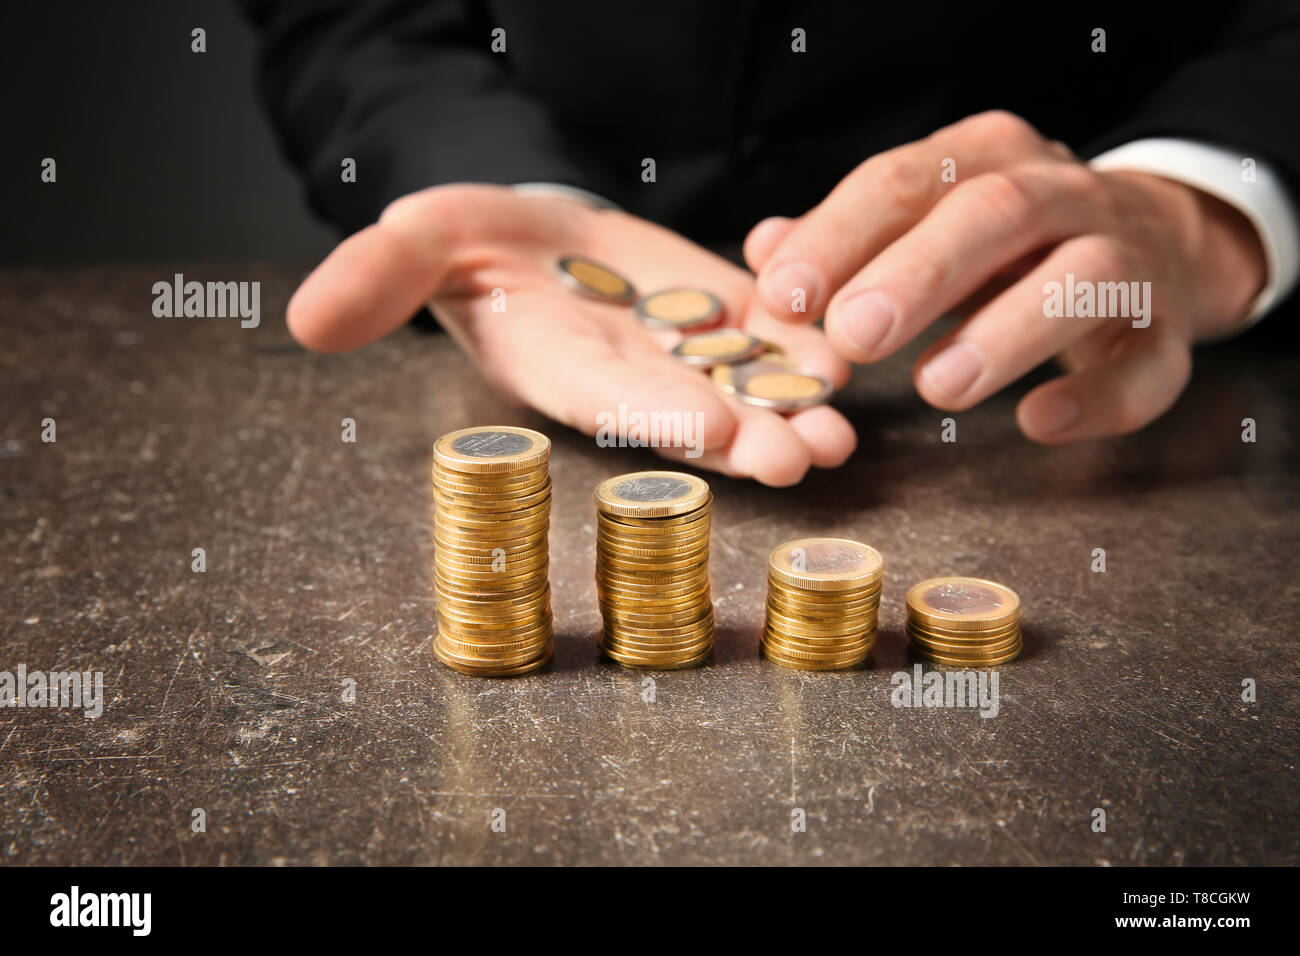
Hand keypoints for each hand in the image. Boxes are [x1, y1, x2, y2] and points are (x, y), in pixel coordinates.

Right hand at [286, 184, 853, 484]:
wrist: (545, 234)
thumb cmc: (476, 243)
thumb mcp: (424, 240)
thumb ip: (378, 277)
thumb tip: (302, 320)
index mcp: (566, 377)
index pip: (609, 406)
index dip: (653, 419)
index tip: (702, 431)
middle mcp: (639, 382)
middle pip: (699, 418)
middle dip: (749, 439)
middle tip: (803, 454)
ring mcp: (695, 356)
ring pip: (754, 388)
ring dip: (797, 404)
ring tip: (841, 417)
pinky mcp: (736, 319)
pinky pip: (783, 331)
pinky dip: (813, 334)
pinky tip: (848, 337)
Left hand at [746, 111, 1266, 441]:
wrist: (1154, 237)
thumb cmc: (1006, 240)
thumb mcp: (927, 218)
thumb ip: (848, 236)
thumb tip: (764, 252)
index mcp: (986, 158)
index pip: (906, 182)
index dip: (841, 236)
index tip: (784, 295)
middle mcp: (1062, 192)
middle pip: (994, 214)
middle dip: (918, 274)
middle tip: (853, 336)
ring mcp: (1127, 256)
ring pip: (1082, 279)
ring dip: (1007, 332)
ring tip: (938, 387)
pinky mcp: (1166, 331)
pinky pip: (1146, 363)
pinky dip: (1097, 396)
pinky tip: (1039, 422)